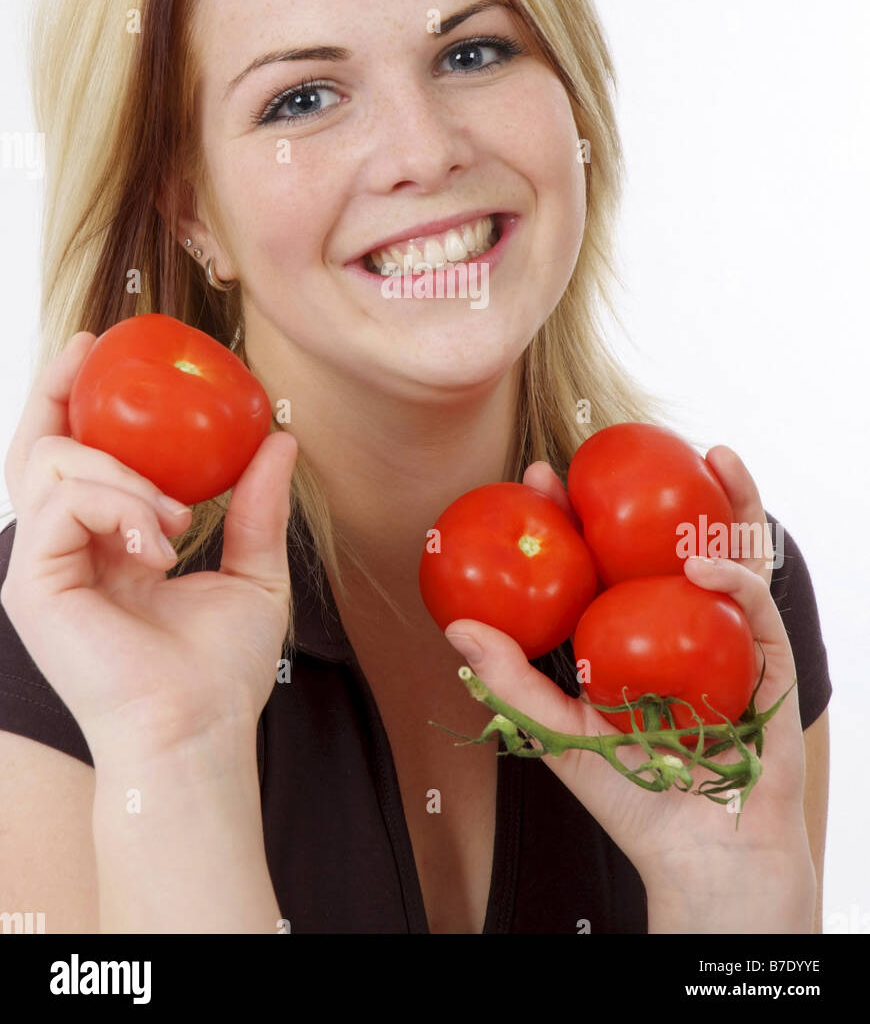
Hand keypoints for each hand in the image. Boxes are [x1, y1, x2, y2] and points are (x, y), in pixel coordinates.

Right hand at [1, 331, 297, 761]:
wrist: (200, 730)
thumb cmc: (220, 671)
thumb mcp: (251, 571)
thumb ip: (255, 506)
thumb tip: (279, 439)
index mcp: (101, 547)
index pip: (73, 460)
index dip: (75, 401)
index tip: (98, 353)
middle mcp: (62, 551)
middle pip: (35, 449)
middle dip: (57, 390)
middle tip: (89, 350)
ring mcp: (41, 567)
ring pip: (52, 463)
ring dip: (125, 473)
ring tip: (177, 519)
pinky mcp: (32, 585)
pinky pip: (61, 502)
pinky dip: (117, 506)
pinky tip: (158, 544)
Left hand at [445, 449, 809, 888]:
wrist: (702, 855)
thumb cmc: (634, 797)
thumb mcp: (561, 734)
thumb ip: (513, 684)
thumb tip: (456, 631)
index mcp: (632, 631)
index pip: (604, 556)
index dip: (575, 513)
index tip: (539, 474)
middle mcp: (681, 623)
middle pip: (670, 541)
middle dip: (656, 487)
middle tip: (616, 447)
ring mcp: (728, 637)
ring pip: (731, 554)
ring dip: (729, 501)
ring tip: (713, 457)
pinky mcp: (770, 662)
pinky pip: (756, 609)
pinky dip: (734, 580)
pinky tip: (704, 564)